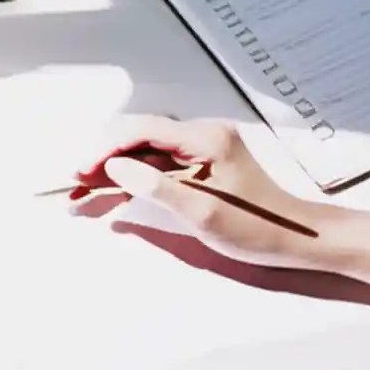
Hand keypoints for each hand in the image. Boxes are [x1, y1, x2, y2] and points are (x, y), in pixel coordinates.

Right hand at [74, 116, 332, 270]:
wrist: (295, 239)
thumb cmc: (253, 227)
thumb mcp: (202, 211)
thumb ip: (156, 185)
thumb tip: (113, 167)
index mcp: (205, 138)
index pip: (143, 130)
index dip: (107, 149)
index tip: (81, 173)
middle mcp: (202, 136)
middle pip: (140, 140)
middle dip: (103, 163)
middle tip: (74, 188)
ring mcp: (200, 151)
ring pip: (144, 157)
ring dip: (113, 176)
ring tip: (81, 198)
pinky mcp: (199, 168)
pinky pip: (157, 170)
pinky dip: (132, 185)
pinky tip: (109, 200)